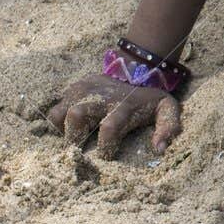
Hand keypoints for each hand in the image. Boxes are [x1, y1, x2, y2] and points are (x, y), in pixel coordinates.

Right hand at [47, 71, 181, 159]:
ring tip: (75, 135)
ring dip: (62, 129)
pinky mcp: (72, 90)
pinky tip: (71, 126)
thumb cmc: (148, 99)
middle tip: (81, 146)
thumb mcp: (167, 109)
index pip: (110, 128)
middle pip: (76, 116)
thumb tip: (159, 149)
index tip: (106, 154)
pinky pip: (54, 109)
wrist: (136, 69)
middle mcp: (100, 98)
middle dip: (74, 136)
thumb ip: (168, 127)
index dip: (105, 146)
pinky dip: (58, 121)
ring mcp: (82, 92)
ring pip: (58, 113)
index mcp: (123, 107)